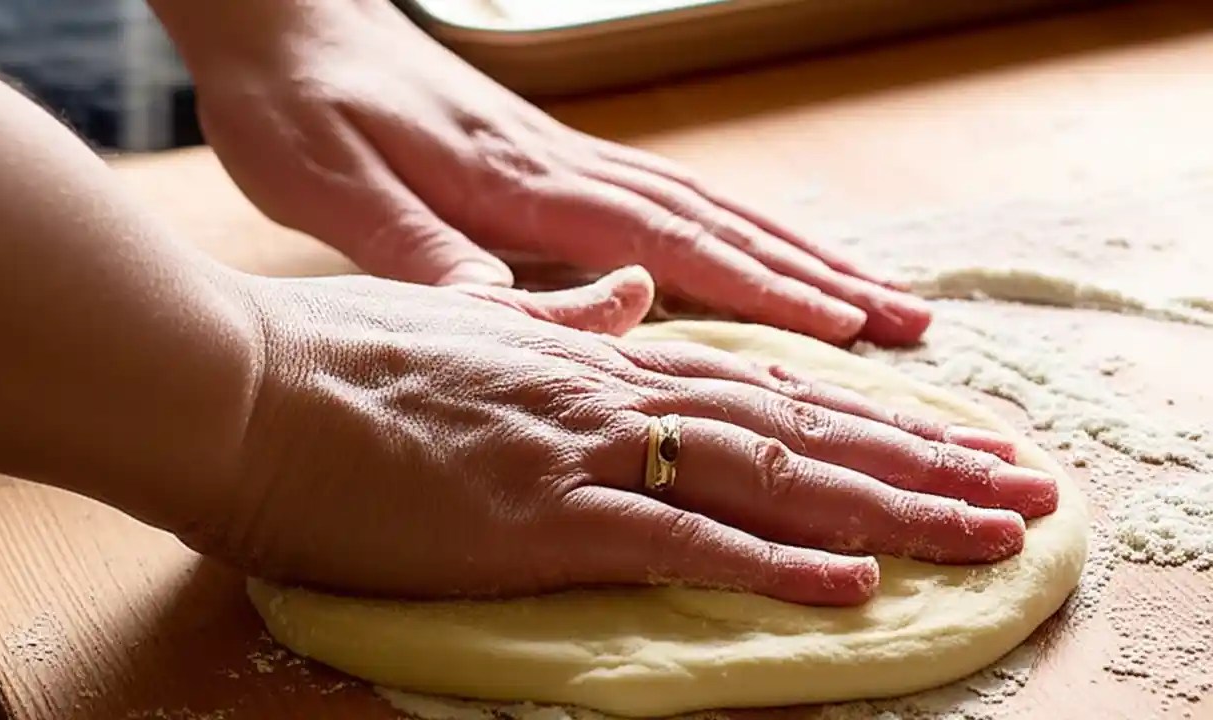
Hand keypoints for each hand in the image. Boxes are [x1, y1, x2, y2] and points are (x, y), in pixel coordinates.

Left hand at [181, 1, 930, 345]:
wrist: (289, 21)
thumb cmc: (302, 107)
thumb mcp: (333, 190)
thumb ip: (421, 253)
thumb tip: (503, 318)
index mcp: (521, 186)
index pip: (668, 241)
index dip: (761, 288)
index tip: (847, 327)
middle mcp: (565, 169)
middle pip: (719, 222)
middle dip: (818, 273)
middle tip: (913, 318)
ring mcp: (567, 160)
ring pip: (708, 208)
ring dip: (797, 251)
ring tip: (873, 293)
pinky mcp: (553, 161)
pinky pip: (670, 202)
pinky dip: (737, 231)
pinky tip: (764, 255)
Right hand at [189, 267, 1055, 607]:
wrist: (238, 382)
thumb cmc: (335, 360)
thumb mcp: (462, 324)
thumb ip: (558, 318)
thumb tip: (626, 296)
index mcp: (591, 354)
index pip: (760, 383)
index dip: (863, 412)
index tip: (944, 435)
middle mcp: (608, 393)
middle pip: (796, 427)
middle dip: (921, 461)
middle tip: (1021, 490)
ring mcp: (579, 453)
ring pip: (768, 475)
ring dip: (888, 507)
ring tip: (988, 531)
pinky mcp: (537, 516)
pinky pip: (678, 541)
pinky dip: (770, 562)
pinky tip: (851, 583)